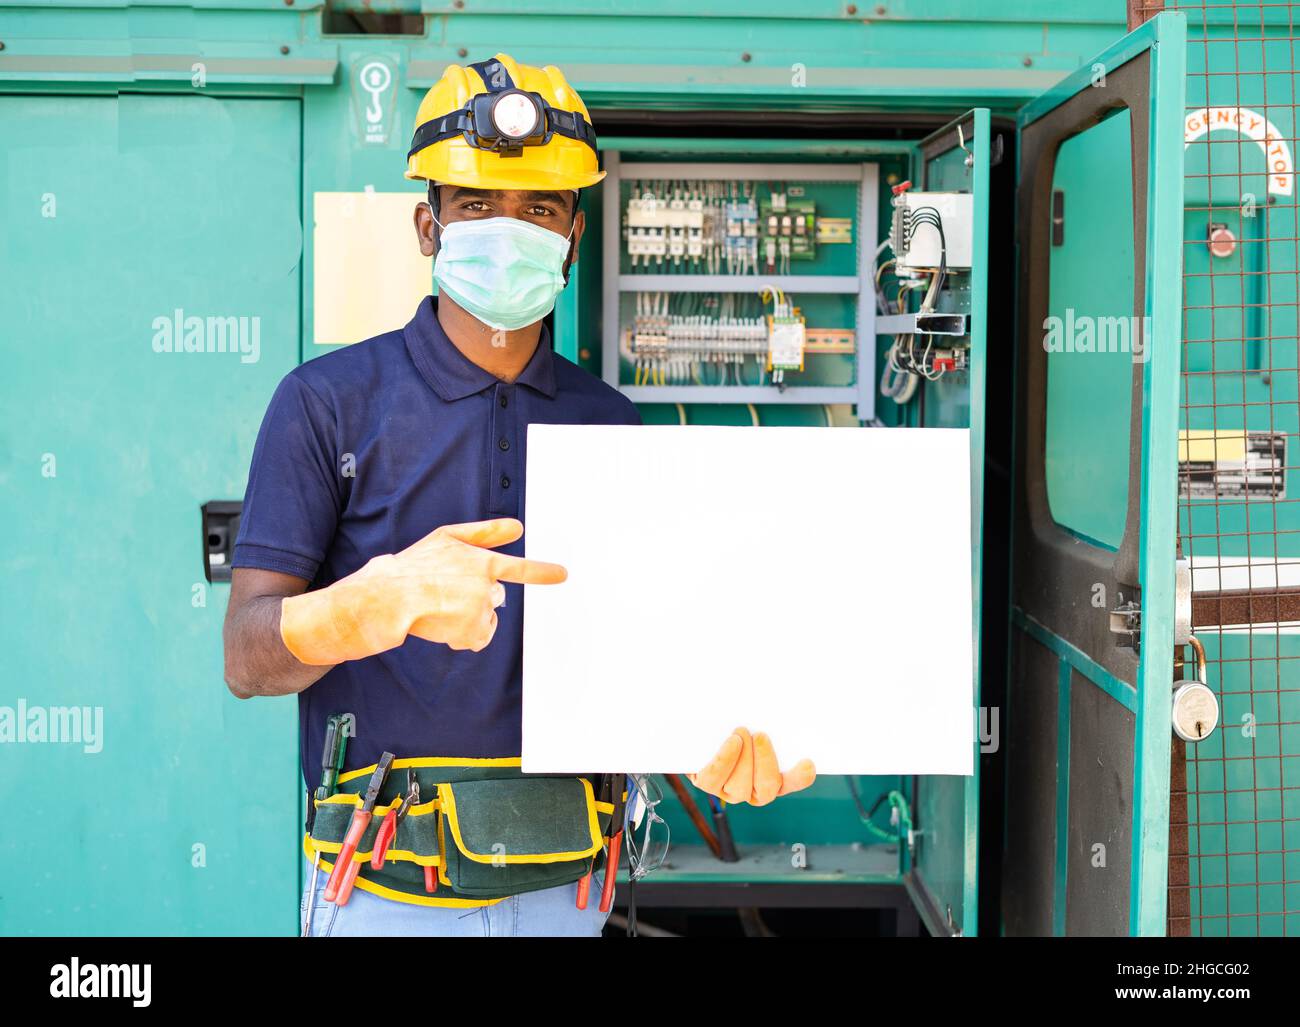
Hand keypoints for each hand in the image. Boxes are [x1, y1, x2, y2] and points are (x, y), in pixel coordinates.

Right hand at [280, 517, 565, 663]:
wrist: (389, 598)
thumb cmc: (414, 565)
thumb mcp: (448, 538)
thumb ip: (485, 533)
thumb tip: (517, 527)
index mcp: (483, 562)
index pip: (521, 568)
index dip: (543, 572)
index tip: (563, 574)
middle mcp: (486, 587)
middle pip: (495, 597)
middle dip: (476, 596)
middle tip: (447, 592)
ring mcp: (480, 610)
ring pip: (485, 618)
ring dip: (468, 617)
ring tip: (441, 608)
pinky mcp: (472, 632)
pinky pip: (478, 638)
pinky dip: (464, 636)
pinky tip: (443, 624)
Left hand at [689, 728, 815, 805]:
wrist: (705, 723)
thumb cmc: (739, 719)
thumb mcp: (758, 717)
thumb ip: (773, 720)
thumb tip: (789, 713)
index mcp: (776, 775)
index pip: (794, 781)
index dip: (801, 777)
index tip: (807, 762)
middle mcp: (755, 789)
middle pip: (766, 788)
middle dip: (765, 761)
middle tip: (761, 735)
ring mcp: (731, 789)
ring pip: (740, 787)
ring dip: (742, 759)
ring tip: (740, 731)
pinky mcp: (708, 783)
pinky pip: (713, 780)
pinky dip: (724, 760)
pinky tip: (730, 743)